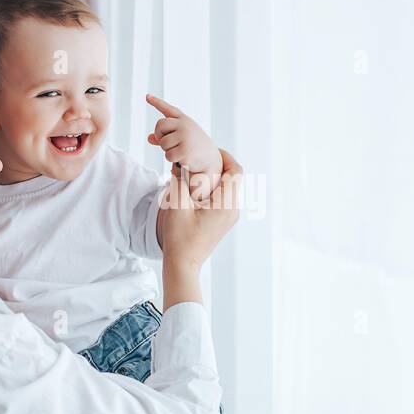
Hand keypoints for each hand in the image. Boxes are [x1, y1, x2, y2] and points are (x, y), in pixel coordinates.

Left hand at [146, 94, 223, 200]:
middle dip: (160, 136)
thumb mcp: (182, 138)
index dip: (156, 102)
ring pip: (163, 143)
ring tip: (181, 151)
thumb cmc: (195, 147)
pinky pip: (168, 155)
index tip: (147, 96)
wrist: (212, 159)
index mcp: (184, 120)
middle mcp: (184, 125)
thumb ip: (166, 136)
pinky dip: (173, 159)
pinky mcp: (185, 150)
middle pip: (160, 125)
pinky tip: (184, 158)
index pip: (168, 109)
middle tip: (170, 143)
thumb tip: (149, 138)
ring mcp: (185, 136)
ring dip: (168, 150)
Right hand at [157, 148, 240, 274]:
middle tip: (199, 156)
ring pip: (228, 188)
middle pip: (233, 178)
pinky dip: (212, 189)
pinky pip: (223, 198)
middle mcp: (232, 210)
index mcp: (226, 204)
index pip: (236, 171)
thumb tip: (182, 162)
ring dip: (214, 177)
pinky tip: (195, 188)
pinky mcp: (223, 222)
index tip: (210, 149)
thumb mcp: (177, 204)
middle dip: (218, 165)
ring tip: (195, 171)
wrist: (183, 265)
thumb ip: (180, 179)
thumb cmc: (179, 237)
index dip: (225, 156)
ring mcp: (229, 217)